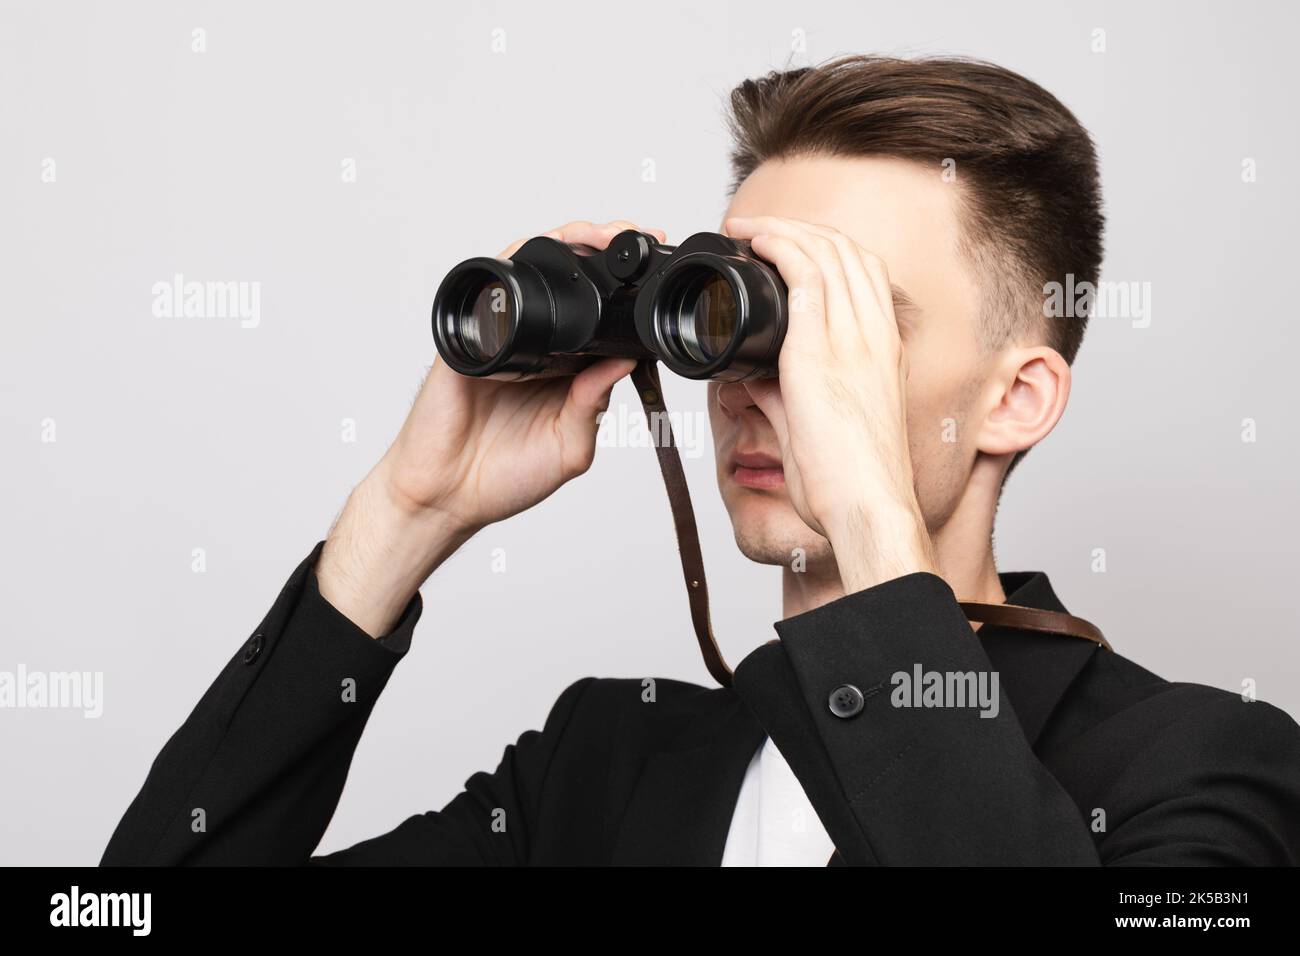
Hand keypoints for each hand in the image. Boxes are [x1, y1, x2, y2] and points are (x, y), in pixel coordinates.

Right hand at [318, 219, 665, 635]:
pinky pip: (491, 290)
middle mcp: (538, 346)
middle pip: (570, 282)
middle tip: (638, 237)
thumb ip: (593, 406)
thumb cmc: (504, 477)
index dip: (629, 293)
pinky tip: (544, 259)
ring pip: (532, 273)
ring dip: (566, 246)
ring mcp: (502, 337)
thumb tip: (627, 360)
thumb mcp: (569, 448)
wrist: (445, 496)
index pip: (603, 318)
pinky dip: (515, 265)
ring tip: (599, 236)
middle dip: (602, 250)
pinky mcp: (469, 336)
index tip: (657, 271)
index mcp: (568, 371)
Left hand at [722, 215, 936, 591]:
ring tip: (747, 225)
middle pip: (848, 252)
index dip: (829, 247)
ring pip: (825, 253)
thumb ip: (781, 392)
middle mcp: (876, 336)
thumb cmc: (849, 481)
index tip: (790, 244)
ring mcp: (853, 339)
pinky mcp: (821, 350)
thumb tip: (745, 375)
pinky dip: (778, 246)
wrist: (866, 507)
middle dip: (802, 229)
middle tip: (759, 227)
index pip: (866, 274)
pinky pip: (804, 275)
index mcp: (884, 352)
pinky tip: (754, 238)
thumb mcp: (815, 423)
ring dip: (783, 229)